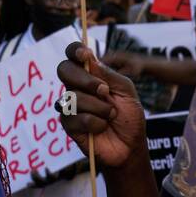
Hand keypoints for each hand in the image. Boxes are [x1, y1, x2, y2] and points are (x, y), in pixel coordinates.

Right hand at [56, 42, 145, 167]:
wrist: (131, 146)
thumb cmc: (129, 117)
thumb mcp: (126, 91)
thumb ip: (109, 75)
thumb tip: (89, 60)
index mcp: (90, 75)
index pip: (73, 55)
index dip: (74, 50)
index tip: (85, 55)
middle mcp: (77, 88)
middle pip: (64, 70)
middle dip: (85, 79)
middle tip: (104, 91)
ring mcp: (71, 106)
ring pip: (73, 96)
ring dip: (99, 107)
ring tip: (111, 115)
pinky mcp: (69, 125)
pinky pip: (76, 117)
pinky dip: (95, 122)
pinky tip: (101, 127)